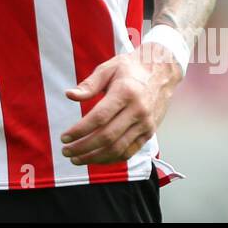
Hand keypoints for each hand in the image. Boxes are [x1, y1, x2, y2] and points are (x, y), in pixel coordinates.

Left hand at [58, 41, 181, 164]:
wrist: (162, 70)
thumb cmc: (131, 68)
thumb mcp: (108, 68)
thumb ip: (89, 84)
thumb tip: (69, 95)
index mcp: (125, 92)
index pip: (99, 118)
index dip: (80, 130)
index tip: (64, 137)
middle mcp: (138, 110)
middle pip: (107, 137)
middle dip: (84, 147)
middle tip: (66, 151)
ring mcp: (145, 124)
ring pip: (118, 148)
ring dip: (95, 158)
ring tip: (77, 159)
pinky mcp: (150, 132)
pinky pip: (129, 151)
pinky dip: (111, 159)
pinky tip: (96, 159)